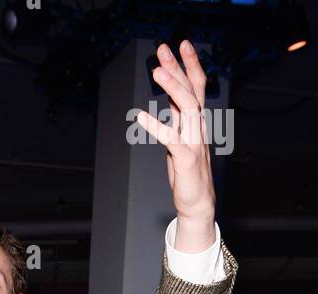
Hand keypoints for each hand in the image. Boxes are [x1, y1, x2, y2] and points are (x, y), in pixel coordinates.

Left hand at [136, 40, 214, 248]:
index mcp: (195, 122)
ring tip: (156, 71)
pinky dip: (156, 125)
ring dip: (172, 87)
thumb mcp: (180, 139)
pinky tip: (140, 116)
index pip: (196, 86)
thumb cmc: (187, 172)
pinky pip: (171, 138)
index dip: (189, 64)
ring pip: (188, 106)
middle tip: (164, 48)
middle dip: (179, 66)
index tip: (180, 45)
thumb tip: (170, 101)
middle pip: (192, 89)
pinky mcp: (186, 158)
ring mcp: (194, 141)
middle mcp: (198, 127)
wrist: (197, 203)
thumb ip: (177, 119)